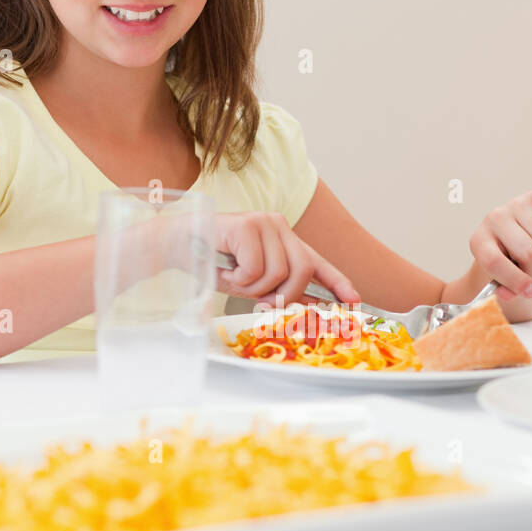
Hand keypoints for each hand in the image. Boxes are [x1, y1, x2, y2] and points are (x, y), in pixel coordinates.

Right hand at [214, 211, 360, 304]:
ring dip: (253, 288)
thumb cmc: (214, 264)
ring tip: (235, 278)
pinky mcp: (248, 225)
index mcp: (284, 240)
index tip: (354, 300)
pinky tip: (226, 268)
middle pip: (302, 271)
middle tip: (261, 303)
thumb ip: (280, 290)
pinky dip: (239, 279)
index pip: (318, 263)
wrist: (177, 245)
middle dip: (284, 296)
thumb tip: (311, 307)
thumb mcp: (253, 283)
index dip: (338, 282)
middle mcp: (279, 226)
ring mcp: (265, 223)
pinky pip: (256, 269)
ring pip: (279, 273)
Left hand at [467, 190, 531, 320]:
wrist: (509, 235)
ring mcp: (515, 205)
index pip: (495, 262)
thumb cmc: (504, 259)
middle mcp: (494, 218)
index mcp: (479, 241)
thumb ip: (509, 289)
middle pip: (528, 253)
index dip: (516, 280)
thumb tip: (528, 290)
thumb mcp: (499, 278)